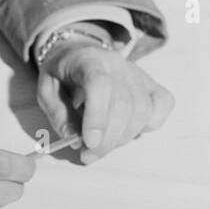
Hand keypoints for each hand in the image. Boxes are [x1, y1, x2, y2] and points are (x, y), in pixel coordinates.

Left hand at [36, 40, 173, 164]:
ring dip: (123, 137)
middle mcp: (117, 63)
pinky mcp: (151, 83)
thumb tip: (75, 140)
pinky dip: (149, 124)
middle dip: (107, 140)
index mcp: (87, 60)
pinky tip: (128, 130)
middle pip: (123, 104)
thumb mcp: (46, 91)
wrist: (80, 52)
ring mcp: (137, 72)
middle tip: (88, 155)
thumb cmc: (62, 75)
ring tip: (102, 146)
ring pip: (142, 110)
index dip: (97, 117)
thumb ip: (58, 115)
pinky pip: (163, 105)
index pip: (99, 84)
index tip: (89, 143)